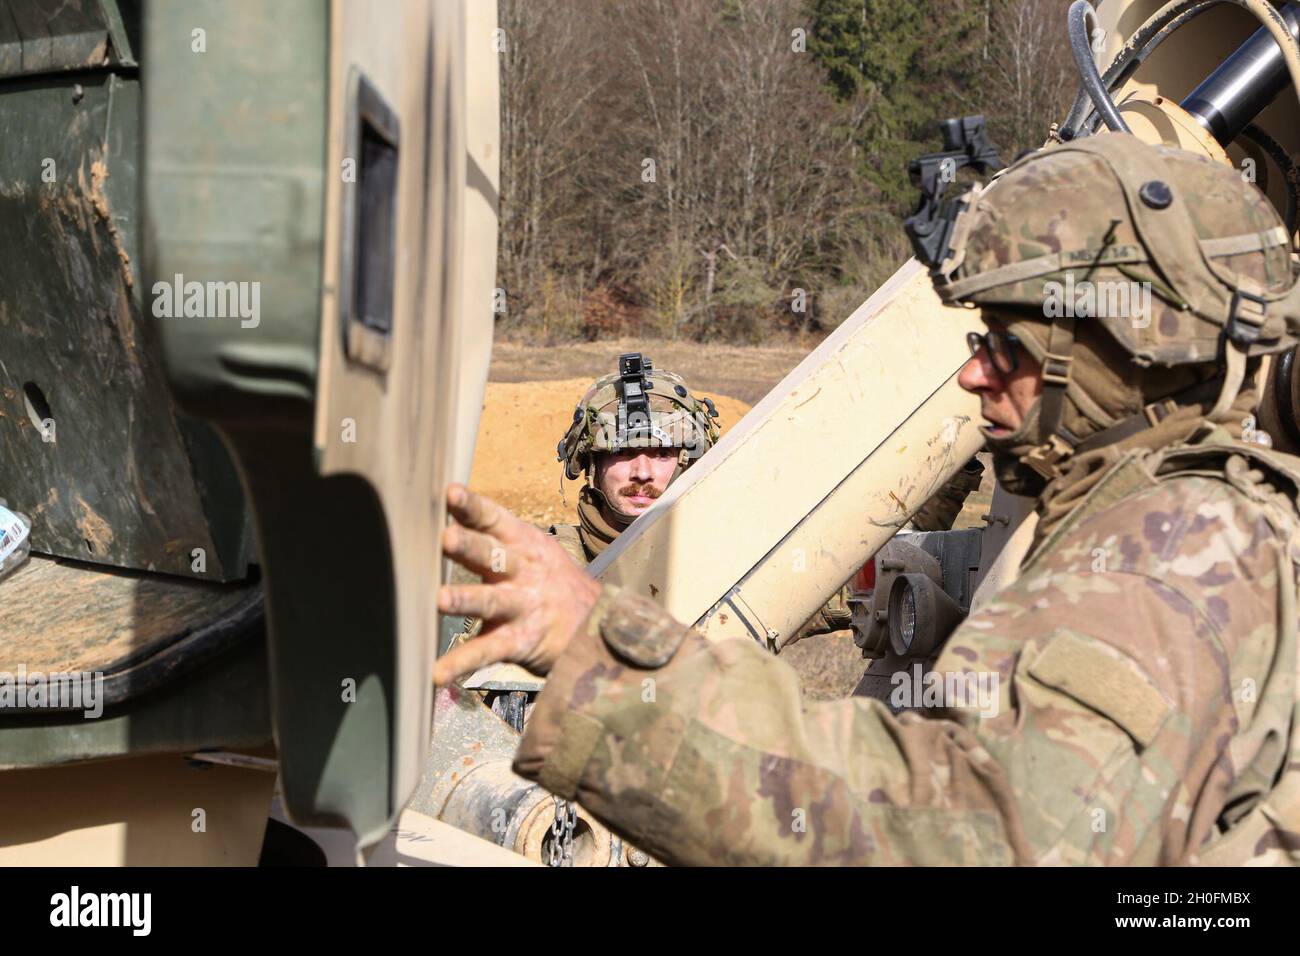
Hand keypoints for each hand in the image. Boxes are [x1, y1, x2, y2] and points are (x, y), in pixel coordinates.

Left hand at [434, 484, 602, 684]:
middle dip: (469, 546)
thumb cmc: (552, 582)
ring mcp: (523, 606)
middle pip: (492, 555)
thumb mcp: (534, 551)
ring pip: (491, 600)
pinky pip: (489, 651)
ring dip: (465, 599)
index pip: (494, 519)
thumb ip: (494, 539)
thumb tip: (444, 522)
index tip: (450, 493)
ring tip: (440, 600)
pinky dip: (462, 663)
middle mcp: (523, 571)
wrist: (600, 622)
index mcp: (523, 543)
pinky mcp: (522, 640)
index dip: (472, 506)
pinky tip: (437, 673)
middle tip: (445, 538)